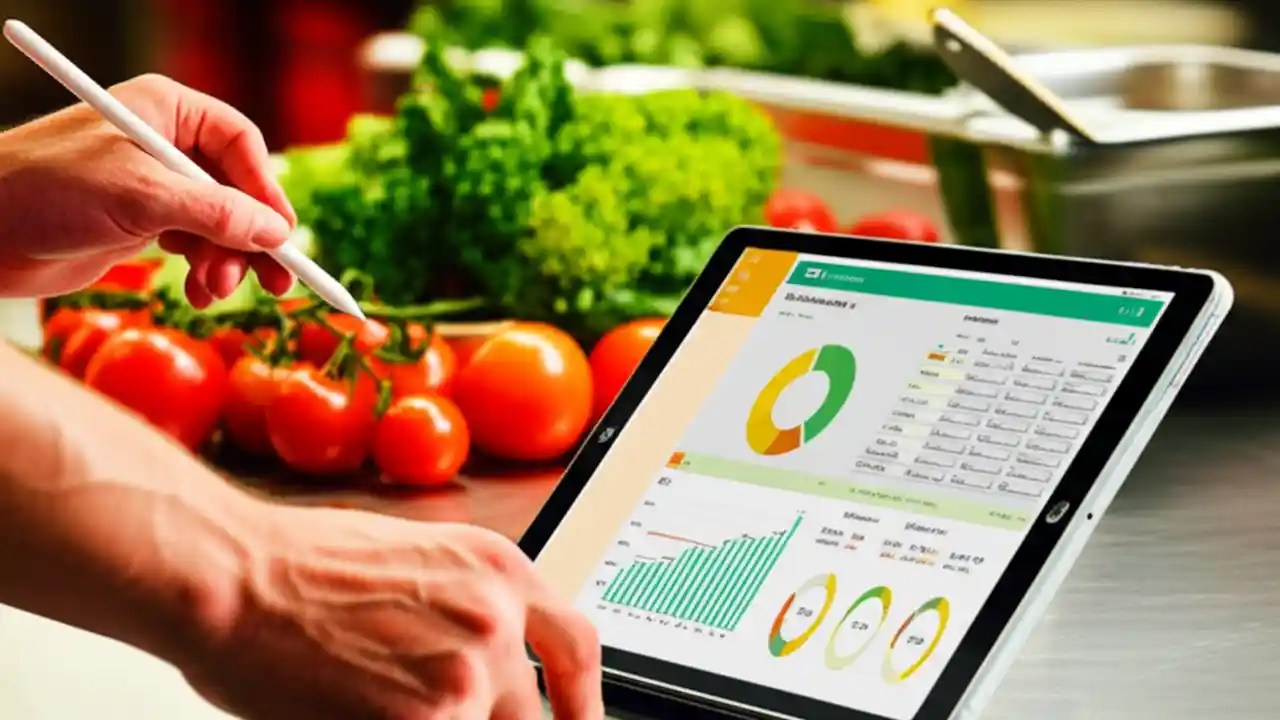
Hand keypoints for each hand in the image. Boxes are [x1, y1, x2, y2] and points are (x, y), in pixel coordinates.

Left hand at [0, 73, 294, 304]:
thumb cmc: (45, 190)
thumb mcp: (140, 197)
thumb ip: (213, 214)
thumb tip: (275, 234)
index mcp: (165, 111)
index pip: (240, 144)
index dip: (265, 190)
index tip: (281, 235)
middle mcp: (165, 144)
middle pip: (237, 190)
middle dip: (251, 238)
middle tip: (276, 281)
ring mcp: (154, 185)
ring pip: (220, 224)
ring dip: (226, 262)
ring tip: (214, 290)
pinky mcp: (142, 222)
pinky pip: (195, 245)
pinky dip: (204, 271)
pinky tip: (197, 293)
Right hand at [181, 505, 604, 719]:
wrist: (234, 576)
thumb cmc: (295, 566)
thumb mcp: (413, 563)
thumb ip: (465, 613)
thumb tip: (487, 667)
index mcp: (498, 569)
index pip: (578, 647)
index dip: (583, 700)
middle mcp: (496, 617)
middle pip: (527, 712)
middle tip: (437, 714)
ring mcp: (467, 672)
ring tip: (372, 699)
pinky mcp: (430, 719)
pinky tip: (361, 713)